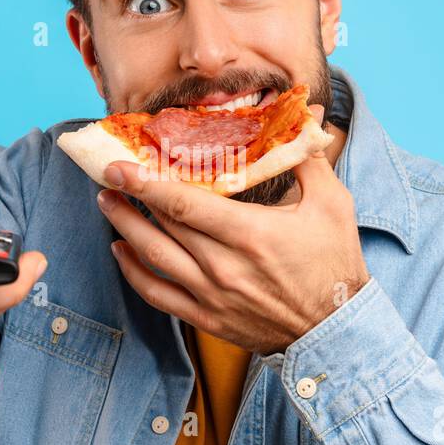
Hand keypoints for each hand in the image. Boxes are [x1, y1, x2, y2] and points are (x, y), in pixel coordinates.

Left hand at [96, 107, 368, 354]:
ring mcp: (212, 296)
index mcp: (250, 234)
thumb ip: (306, 158)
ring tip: (108, 203)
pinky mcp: (207, 318)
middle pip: (162, 226)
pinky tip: (120, 252)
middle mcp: (223, 267)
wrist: (336, 328)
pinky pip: (158, 296)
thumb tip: (304, 116)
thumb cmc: (335, 263)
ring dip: (124, 228)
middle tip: (108, 175)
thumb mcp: (331, 204)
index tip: (119, 166)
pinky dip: (133, 273)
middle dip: (130, 198)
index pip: (184, 205)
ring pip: (153, 259)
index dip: (146, 184)